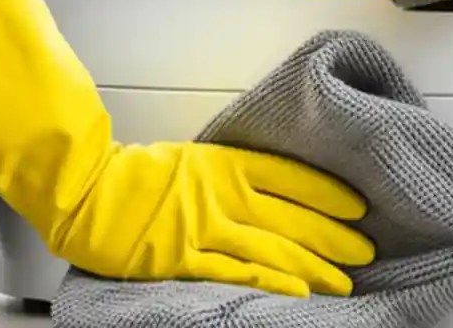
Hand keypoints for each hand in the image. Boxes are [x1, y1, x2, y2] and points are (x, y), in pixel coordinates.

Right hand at [50, 141, 373, 297]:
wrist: (86, 189)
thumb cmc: (141, 175)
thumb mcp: (199, 159)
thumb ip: (237, 173)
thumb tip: (280, 189)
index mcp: (230, 164)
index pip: (295, 177)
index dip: (331, 194)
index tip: (361, 207)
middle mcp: (224, 194)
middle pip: (293, 217)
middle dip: (335, 237)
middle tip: (366, 252)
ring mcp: (204, 227)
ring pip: (273, 248)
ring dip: (313, 267)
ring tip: (344, 282)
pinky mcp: (182, 258)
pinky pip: (235, 270)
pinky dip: (270, 281)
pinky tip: (300, 292)